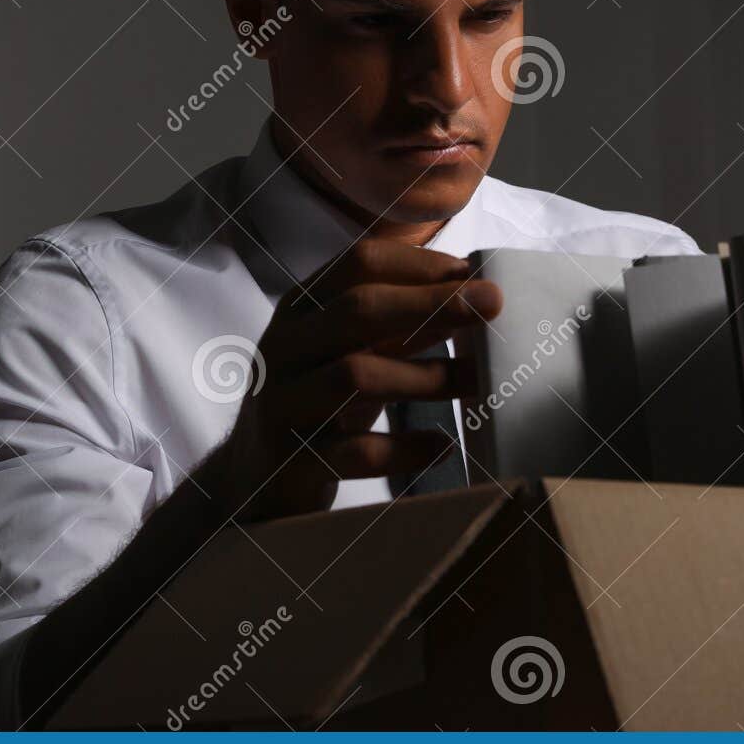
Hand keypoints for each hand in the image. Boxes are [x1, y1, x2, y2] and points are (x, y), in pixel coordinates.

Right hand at [216, 238, 501, 520]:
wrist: (252, 478)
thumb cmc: (316, 402)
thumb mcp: (352, 351)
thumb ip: (401, 324)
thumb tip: (473, 294)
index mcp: (300, 309)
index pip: (357, 264)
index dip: (419, 265)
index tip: (472, 273)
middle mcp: (284, 348)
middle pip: (356, 311)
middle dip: (429, 303)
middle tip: (491, 304)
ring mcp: (283, 405)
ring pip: (353, 377)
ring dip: (425, 376)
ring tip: (477, 382)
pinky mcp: (290, 462)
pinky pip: (352, 452)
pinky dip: (404, 449)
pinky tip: (442, 446)